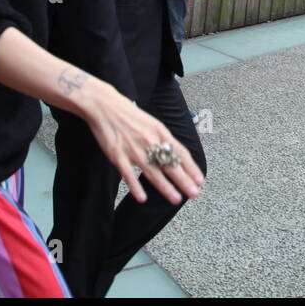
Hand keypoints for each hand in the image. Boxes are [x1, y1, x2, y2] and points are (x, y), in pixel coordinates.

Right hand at [80, 84, 204, 204]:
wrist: (104, 106)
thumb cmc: (128, 114)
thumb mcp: (151, 122)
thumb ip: (162, 138)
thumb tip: (175, 152)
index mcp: (160, 132)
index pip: (180, 152)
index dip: (191, 167)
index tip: (200, 180)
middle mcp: (150, 141)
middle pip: (170, 164)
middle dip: (184, 180)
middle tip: (194, 194)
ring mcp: (134, 149)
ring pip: (153, 172)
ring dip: (165, 187)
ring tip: (176, 199)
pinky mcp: (117, 155)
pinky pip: (128, 174)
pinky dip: (136, 187)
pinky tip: (142, 198)